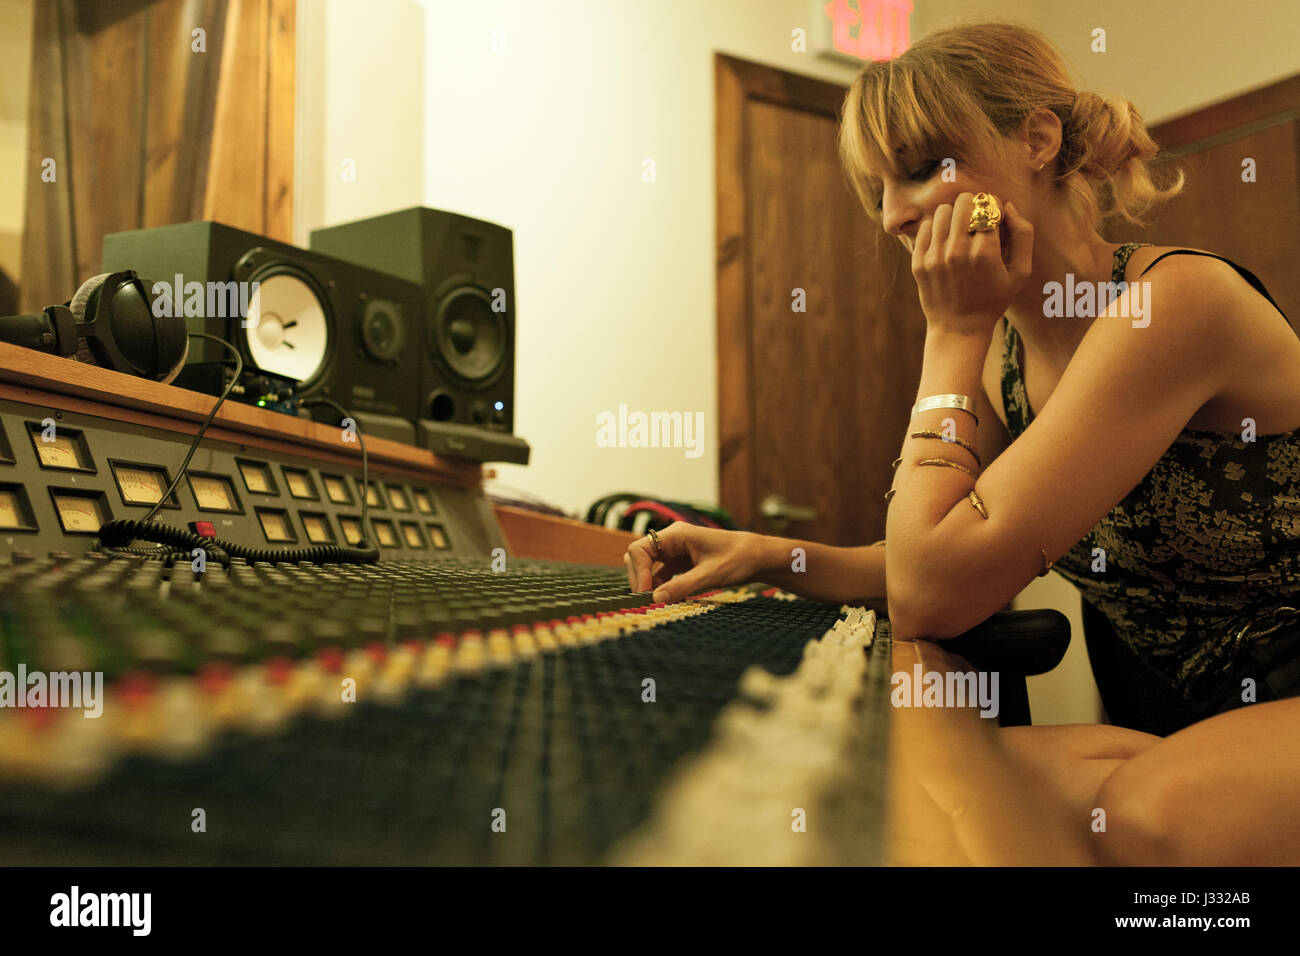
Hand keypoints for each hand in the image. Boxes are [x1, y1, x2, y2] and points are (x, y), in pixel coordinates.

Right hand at [624, 523, 759, 602]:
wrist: (757, 557)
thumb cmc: (738, 558)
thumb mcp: (711, 574)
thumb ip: (683, 586)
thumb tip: (656, 599)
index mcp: (676, 534)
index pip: (641, 548)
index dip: (639, 570)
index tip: (644, 592)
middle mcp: (672, 541)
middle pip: (641, 558)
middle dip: (640, 578)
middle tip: (645, 601)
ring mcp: (675, 552)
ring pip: (649, 567)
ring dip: (648, 584)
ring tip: (653, 602)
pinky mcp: (681, 564)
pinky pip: (661, 575)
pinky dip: (659, 587)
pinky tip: (664, 599)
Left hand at [911, 192, 1033, 337]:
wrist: (959, 328)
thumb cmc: (994, 299)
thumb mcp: (1020, 272)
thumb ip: (1023, 235)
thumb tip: (1008, 205)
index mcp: (985, 253)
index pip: (989, 206)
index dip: (994, 208)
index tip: (994, 219)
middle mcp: (958, 253)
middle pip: (964, 202)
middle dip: (974, 206)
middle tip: (977, 221)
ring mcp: (935, 258)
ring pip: (943, 210)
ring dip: (954, 215)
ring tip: (960, 231)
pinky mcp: (919, 262)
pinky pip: (926, 227)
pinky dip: (937, 229)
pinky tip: (946, 242)